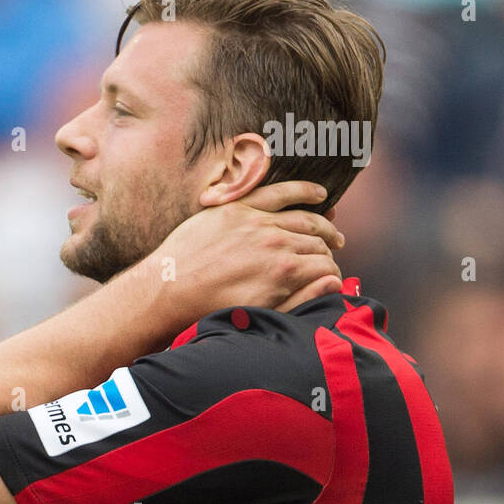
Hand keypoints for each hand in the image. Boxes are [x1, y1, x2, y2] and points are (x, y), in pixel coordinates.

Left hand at [140, 180, 344, 325]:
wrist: (167, 290)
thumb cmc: (212, 308)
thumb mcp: (260, 313)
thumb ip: (302, 298)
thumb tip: (336, 283)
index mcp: (284, 271)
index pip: (326, 267)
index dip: (333, 276)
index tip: (331, 281)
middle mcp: (275, 241)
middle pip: (317, 244)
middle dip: (328, 254)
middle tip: (332, 260)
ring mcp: (256, 221)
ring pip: (305, 219)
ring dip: (324, 226)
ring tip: (333, 235)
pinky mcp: (237, 208)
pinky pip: (278, 192)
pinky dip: (301, 190)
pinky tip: (318, 194)